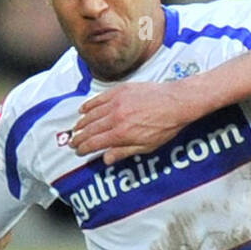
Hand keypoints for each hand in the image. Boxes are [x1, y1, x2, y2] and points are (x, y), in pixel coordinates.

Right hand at [69, 82, 188, 160]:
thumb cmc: (166, 126)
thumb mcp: (147, 146)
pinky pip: (98, 98)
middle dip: (79, 137)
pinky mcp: (120, 90)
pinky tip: (83, 110)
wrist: (177, 102)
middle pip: (90, 129)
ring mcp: (116, 102)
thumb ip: (124, 152)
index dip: (84, 148)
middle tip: (73, 143)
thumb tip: (106, 159)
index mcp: (121, 134)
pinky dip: (89, 105)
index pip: (95, 143)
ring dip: (81, 123)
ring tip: (76, 129)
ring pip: (92, 114)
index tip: (79, 152)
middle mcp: (115, 117)